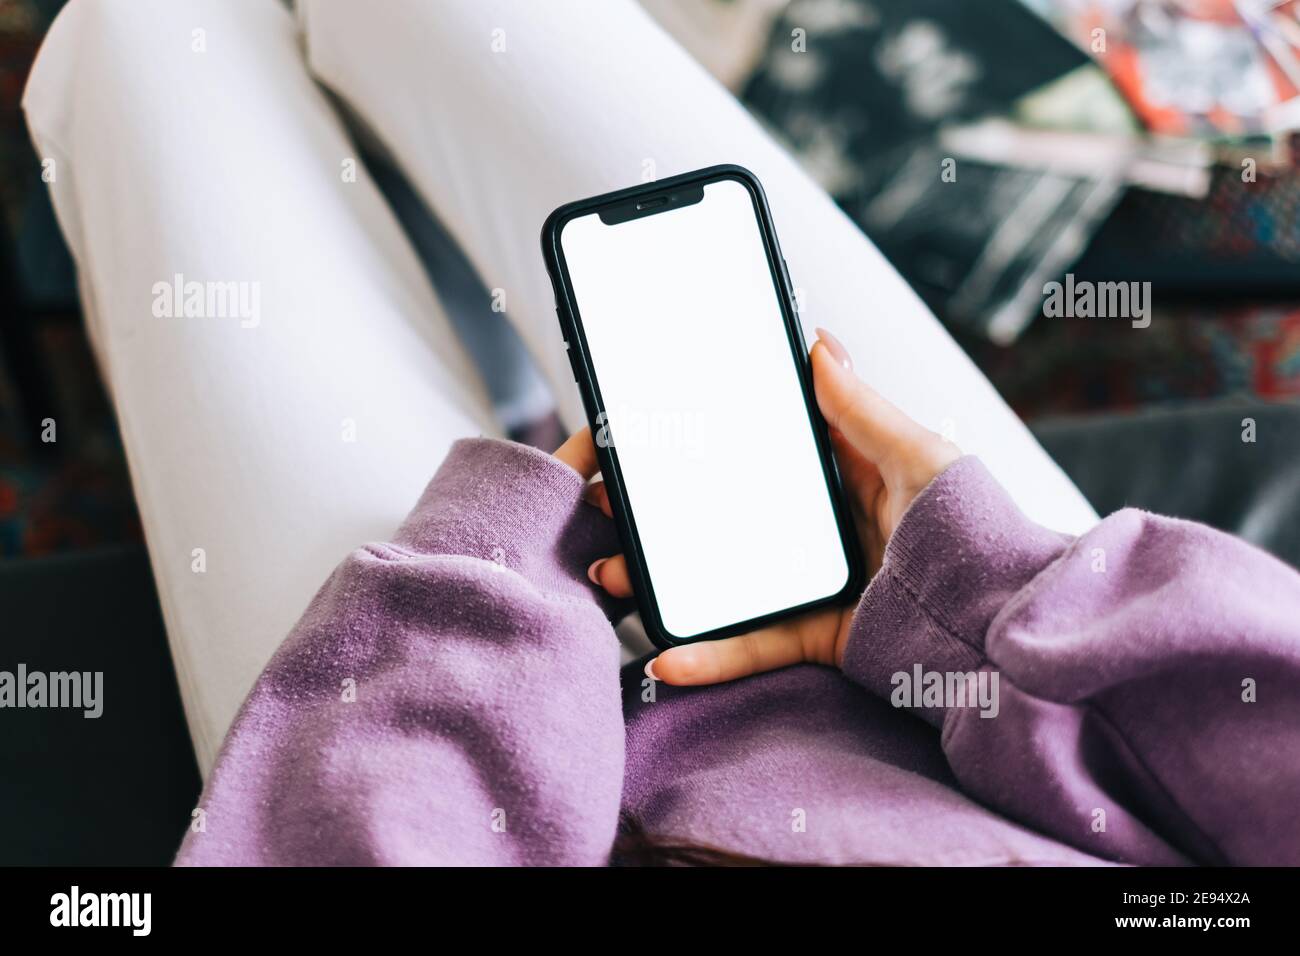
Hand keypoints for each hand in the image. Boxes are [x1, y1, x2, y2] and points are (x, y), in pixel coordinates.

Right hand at [570, 328, 960, 684]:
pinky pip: (755, 645)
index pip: (759, 451)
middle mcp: (821, 528)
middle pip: (726, 517)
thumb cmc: (977, 530)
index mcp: (844, 475)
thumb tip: (817, 345)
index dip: (703, 443)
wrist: (1005, 622)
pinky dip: (711, 655)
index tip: (648, 436)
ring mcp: (814, 583)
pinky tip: (667, 659)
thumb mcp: (918, 456)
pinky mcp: (817, 635)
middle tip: (610, 506)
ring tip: (613, 574)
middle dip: (662, 516)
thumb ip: (862, 409)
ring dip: (665, 584)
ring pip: (723, 582)